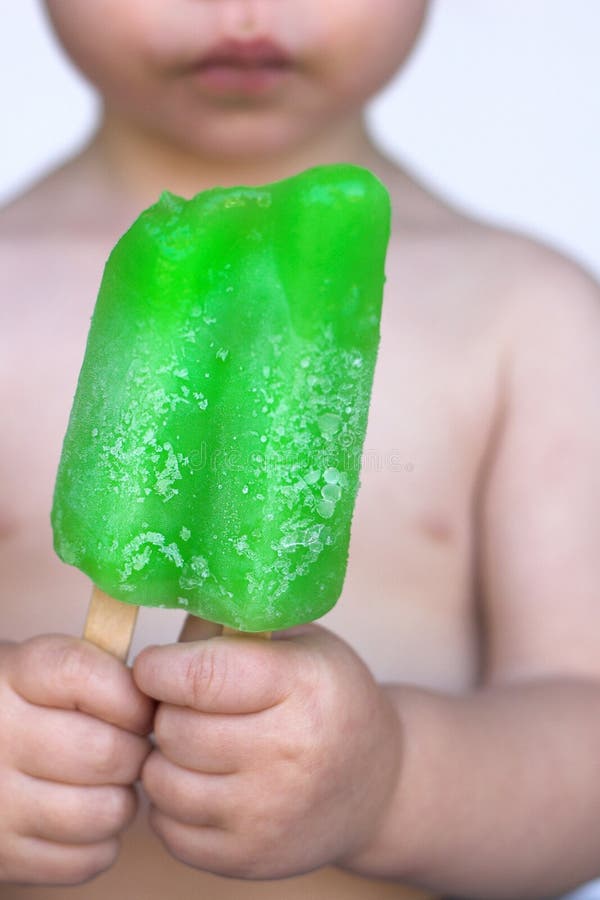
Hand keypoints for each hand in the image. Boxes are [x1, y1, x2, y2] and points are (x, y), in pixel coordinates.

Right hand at [0, 636, 153, 884]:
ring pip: (105, 811)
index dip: (129, 696)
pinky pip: (87, 859)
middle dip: (136, 752)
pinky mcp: (4, 857)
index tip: (141, 707)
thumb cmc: (23, 708)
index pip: (83, 676)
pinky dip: (100, 842)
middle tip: (130, 749)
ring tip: (107, 784)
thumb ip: (97, 673)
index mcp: (9, 677)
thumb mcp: (42, 671)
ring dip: (122, 799)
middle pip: (107, 752)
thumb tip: (160, 702)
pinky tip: (84, 816)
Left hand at [133, 623, 400, 878]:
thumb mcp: (302, 642)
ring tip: (193, 741)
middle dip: (166, 710)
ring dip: (165, 756)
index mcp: (305, 686)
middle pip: (175, 728)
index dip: (160, 667)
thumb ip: (238, 624)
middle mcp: (290, 753)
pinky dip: (171, 803)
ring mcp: (269, 814)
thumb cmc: (329, 697)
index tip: (156, 665)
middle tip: (183, 704)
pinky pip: (168, 829)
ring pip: (162, 781)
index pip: (202, 677)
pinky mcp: (249, 858)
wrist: (377, 785)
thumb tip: (167, 603)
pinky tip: (201, 781)